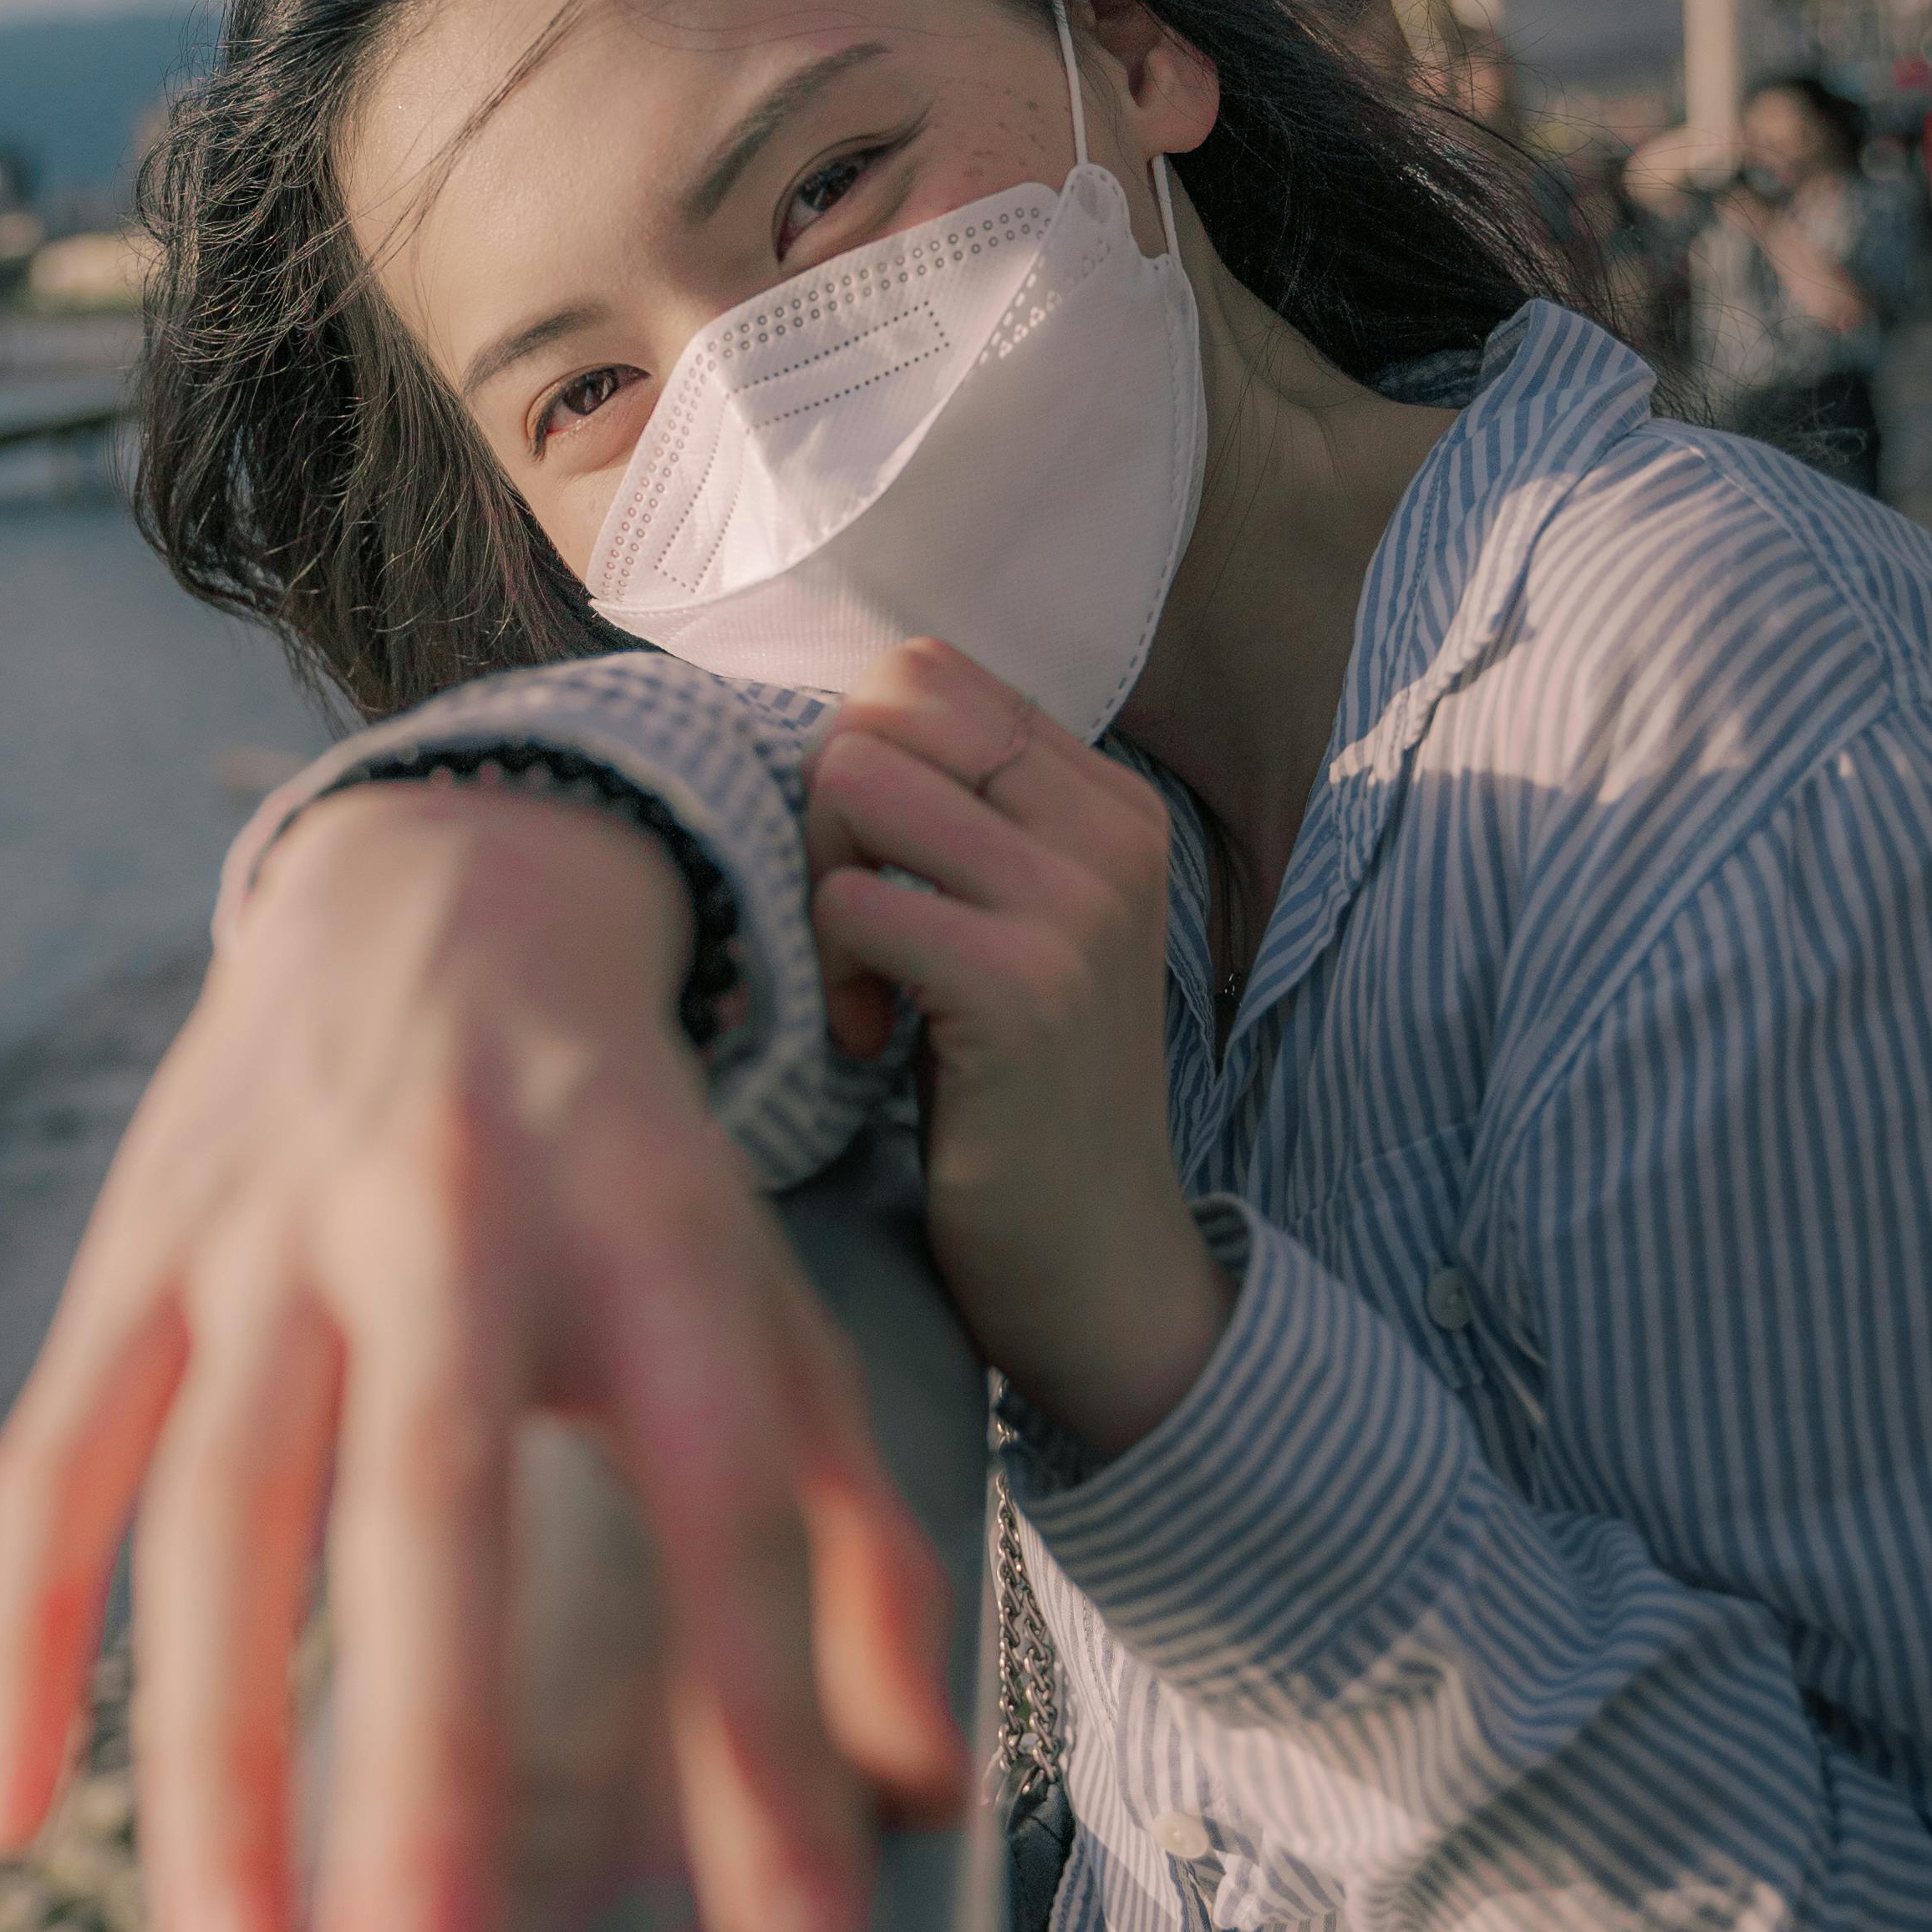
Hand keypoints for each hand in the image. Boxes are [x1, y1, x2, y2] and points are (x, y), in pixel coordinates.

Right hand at [0, 783, 964, 1931]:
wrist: (438, 889)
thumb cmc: (629, 1167)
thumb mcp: (767, 1306)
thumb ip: (852, 1540)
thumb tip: (916, 1802)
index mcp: (647, 1228)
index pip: (722, 1491)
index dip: (764, 1714)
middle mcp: (444, 1217)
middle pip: (423, 1499)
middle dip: (417, 1749)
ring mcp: (258, 1233)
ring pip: (210, 1505)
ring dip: (206, 1747)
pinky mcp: (122, 1260)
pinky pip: (46, 1473)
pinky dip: (14, 1647)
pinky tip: (4, 1821)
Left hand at [807, 643, 1230, 1458]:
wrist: (1095, 1259)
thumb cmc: (1018, 1089)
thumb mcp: (1013, 921)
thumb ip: (959, 816)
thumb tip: (832, 722)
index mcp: (1110, 799)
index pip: (928, 671)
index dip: (855, 755)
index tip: (872, 869)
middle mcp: (1111, 832)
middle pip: (884, 709)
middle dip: (822, 808)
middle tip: (846, 921)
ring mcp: (1076, 908)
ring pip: (856, 782)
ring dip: (820, 884)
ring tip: (858, 981)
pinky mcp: (1023, 989)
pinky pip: (852, 901)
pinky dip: (830, 970)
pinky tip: (869, 1039)